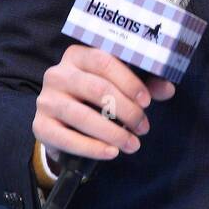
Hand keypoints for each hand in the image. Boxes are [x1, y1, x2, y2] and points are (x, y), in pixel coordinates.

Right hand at [33, 44, 175, 163]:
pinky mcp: (40, 126)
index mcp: (78, 56)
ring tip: (133, 144)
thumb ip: (143, 86)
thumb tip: (168, 88)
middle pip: (96, 88)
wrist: (63, 125)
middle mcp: (57, 73)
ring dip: (112, 132)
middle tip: (143, 127)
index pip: (104, 61)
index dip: (128, 81)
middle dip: (125, 110)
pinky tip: (111, 153)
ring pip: (82, 115)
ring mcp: (46, 100)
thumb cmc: (96, 100)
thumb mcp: (119, 87)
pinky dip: (92, 148)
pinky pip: (66, 138)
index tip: (146, 102)